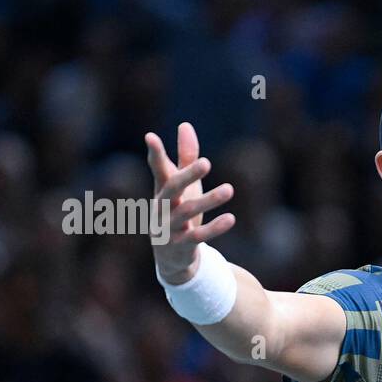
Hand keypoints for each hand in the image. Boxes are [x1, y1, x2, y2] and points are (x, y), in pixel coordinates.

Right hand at [144, 122, 235, 282]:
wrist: (171, 257)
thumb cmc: (178, 212)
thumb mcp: (184, 185)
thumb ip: (185, 157)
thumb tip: (185, 124)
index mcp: (162, 189)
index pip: (157, 169)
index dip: (155, 154)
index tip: (150, 137)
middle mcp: (162, 207)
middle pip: (172, 188)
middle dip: (188, 175)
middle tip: (207, 162)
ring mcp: (169, 227)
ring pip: (187, 211)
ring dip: (208, 200)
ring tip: (229, 189)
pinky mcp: (181, 245)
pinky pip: (198, 236)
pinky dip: (214, 228)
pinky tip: (231, 218)